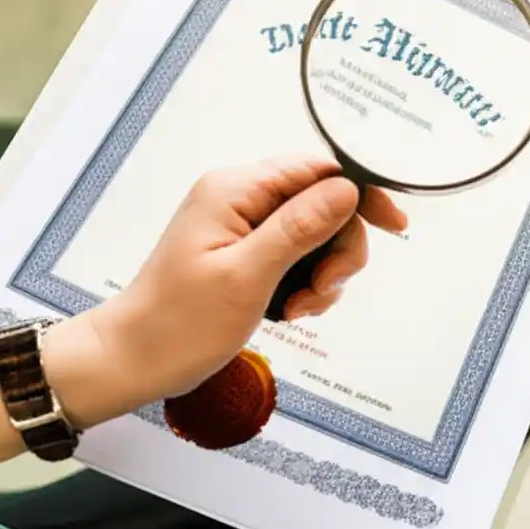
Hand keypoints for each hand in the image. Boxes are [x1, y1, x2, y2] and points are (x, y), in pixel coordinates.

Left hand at [43, 154, 406, 429]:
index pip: (317, 169)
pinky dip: (308, 284)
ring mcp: (244, 226)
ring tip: (301, 308)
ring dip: (324, 274)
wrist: (136, 359)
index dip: (361, 194)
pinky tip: (293, 310)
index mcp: (235, 191)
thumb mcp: (246, 276)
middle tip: (321, 290)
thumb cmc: (178, 323)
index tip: (393, 225)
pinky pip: (300, 256)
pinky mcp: (248, 252)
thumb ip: (298, 228)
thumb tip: (346, 190)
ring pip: (318, 234)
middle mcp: (241, 199)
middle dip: (338, 249)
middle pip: (324, 204)